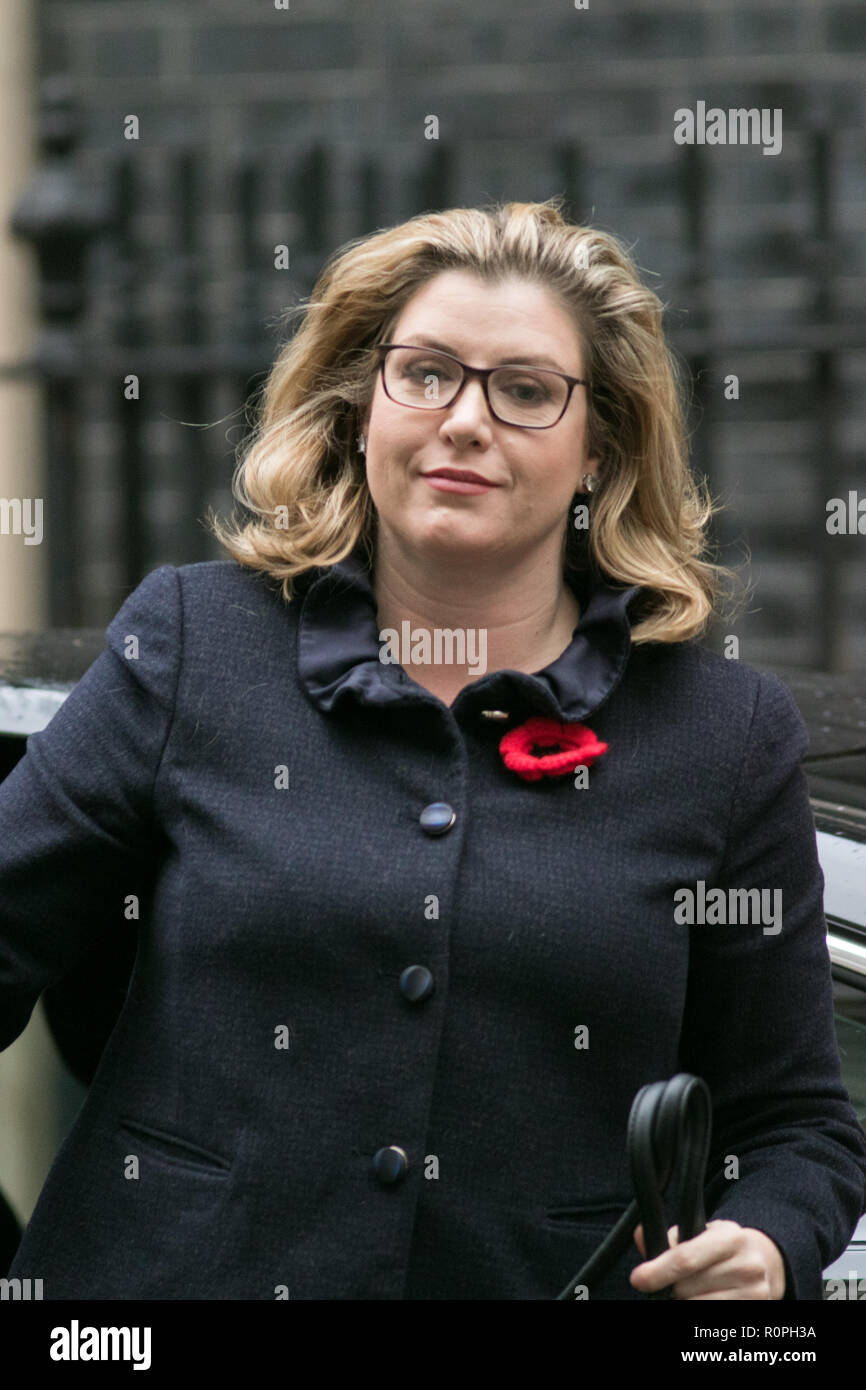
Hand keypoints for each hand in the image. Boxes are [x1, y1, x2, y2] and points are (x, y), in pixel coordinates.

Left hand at [629, 1219, 786, 1299]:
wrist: (766, 1263)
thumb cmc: (724, 1248)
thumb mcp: (702, 1232)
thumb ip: (671, 1236)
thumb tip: (643, 1238)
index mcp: (730, 1238)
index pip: (686, 1258)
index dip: (657, 1271)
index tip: (638, 1279)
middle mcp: (747, 1266)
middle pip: (686, 1288)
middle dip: (673, 1286)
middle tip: (678, 1280)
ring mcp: (754, 1294)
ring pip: (695, 1306)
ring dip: (686, 1301)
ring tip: (695, 1289)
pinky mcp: (754, 1312)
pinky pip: (712, 1321)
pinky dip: (700, 1309)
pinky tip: (705, 1298)